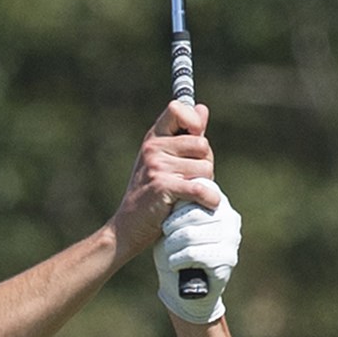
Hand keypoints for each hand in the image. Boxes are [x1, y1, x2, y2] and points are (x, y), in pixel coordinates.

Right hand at [111, 104, 224, 261]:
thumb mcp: (165, 160)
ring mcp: (157, 167)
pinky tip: (208, 203)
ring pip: (205, 167)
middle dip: (205, 163)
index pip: (177, 110)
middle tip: (190, 179)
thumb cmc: (151, 194)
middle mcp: (153, 148)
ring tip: (187, 194)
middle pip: (202, 144)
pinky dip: (209, 198)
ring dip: (205, 183)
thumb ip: (186, 136)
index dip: (193, 121)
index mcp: (154, 138)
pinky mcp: (163, 187)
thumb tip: (202, 109)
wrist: (128, 227)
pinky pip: (200, 187)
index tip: (195, 135)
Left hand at [153, 190, 238, 323]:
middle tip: (165, 237)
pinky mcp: (227, 259)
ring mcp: (231, 239)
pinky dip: (176, 260)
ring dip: (171, 245)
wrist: (183, 287)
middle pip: (191, 213)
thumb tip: (172, 184)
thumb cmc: (175, 249)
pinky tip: (174, 264)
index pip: (196, 191)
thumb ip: (178, 202)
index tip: (166, 221)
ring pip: (189, 234)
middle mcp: (230, 218)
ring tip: (169, 252)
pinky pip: (193, 253)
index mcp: (219, 203)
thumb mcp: (174, 221)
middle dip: (171, 227)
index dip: (175, 206)